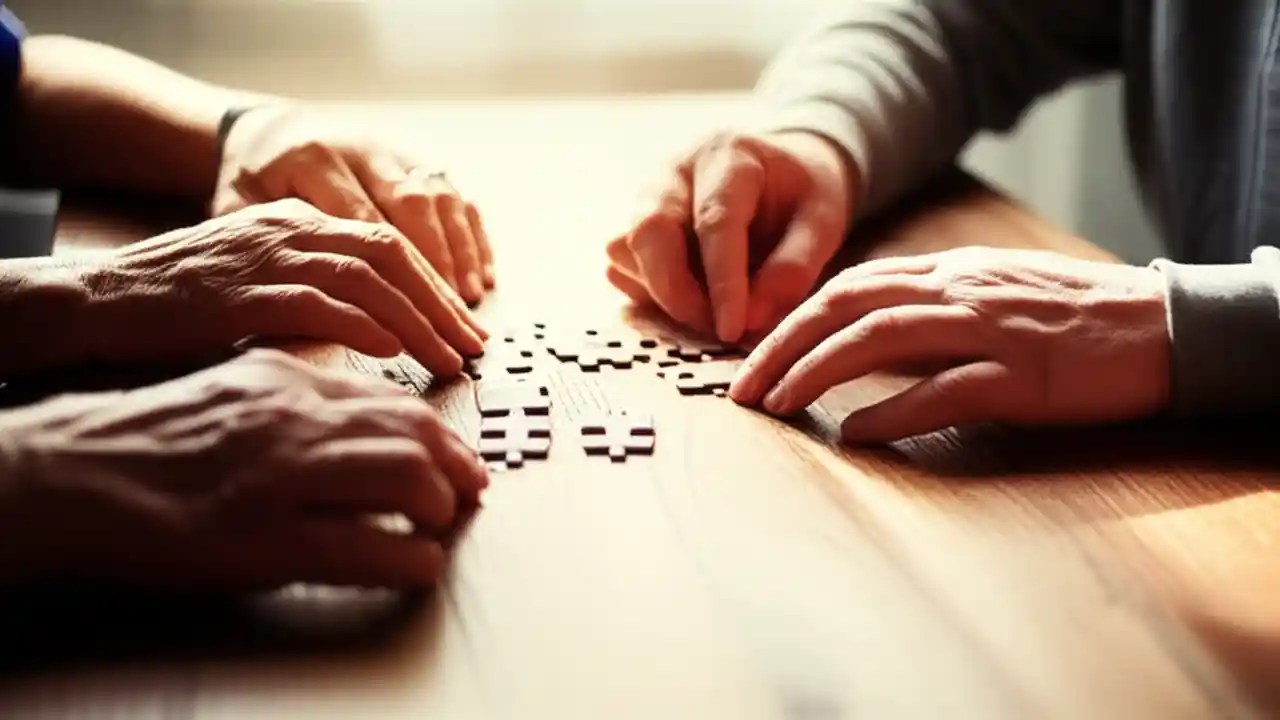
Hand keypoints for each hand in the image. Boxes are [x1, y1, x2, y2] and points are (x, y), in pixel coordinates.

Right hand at [0, 349, 486, 588]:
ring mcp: (282, 477)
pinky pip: (370, 549)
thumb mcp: (237, 387)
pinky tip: (422, 564)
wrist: (75, 470)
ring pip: (405, 478)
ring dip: (442, 507)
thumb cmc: (152, 435)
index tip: (460, 454)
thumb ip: (300, 392)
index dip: (442, 431)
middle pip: (414, 431)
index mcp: (289, 381)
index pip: (394, 398)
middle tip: (471, 491)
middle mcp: (294, 419)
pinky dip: (413, 560)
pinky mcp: (265, 539)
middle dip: (458, 466)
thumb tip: (361, 416)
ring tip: (446, 525)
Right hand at [77, 199, 484, 376]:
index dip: (436, 287)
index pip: (389, 245)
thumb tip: (382, 335)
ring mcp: (266, 256)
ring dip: (416, 321)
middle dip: (441, 304)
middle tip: (474, 346)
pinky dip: (360, 324)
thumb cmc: (182, 305)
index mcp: (298, 222)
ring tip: (447, 359)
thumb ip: (316, 296)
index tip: (466, 326)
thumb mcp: (260, 285)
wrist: (100, 300)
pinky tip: (390, 349)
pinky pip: (316, 301)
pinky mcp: (242, 291)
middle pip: (391, 256)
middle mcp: (290, 229)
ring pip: (366, 278)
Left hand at [214, 105, 494, 303]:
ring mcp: (399, 153)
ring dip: (461, 257)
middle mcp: (366, 150)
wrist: (268, 129)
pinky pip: (458, 198)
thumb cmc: (252, 180)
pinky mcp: (420, 161)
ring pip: (442, 202)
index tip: (404, 320)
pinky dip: (474, 239)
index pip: (363, 221)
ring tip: (469, 307)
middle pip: (413, 209)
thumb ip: (267, 245)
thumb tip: (296, 300)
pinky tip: (483, 278)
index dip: (388, 273)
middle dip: (437, 270)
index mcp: (316, 159)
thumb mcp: (240, 209)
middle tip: (451, 322)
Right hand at [606, 130, 855, 341]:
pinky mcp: (632, 223)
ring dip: (662, 295)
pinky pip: (622, 267)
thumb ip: (794, 269)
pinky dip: (650, 293)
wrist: (781, 171)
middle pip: (650, 231)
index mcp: (728, 156)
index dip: (722, 283)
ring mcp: (646, 195)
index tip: (733, 329)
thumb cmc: (803, 194)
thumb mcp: (823, 222)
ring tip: (712, 312)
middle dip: (678, 293)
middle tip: (718, 329)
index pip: (715, 222)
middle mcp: (674, 170)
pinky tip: (692, 296)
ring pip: (627, 252)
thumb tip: (752, 320)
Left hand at [731, 248, 1172, 442]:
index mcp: (947, 271)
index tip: (753, 358)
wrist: (1161, 325)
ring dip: (813, 373)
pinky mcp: (1019, 376)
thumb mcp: (990, 293)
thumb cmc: (1071, 316)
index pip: (847, 286)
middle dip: (780, 347)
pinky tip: (854, 434)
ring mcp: (986, 330)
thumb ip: (928, 306)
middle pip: (842, 308)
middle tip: (741, 391)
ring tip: (775, 407)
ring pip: (875, 340)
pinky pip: (939, 391)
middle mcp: (955, 290)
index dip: (791, 321)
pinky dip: (889, 412)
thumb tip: (861, 340)